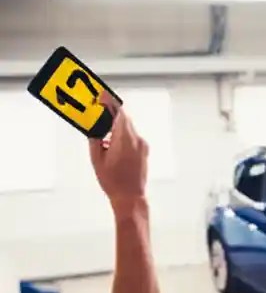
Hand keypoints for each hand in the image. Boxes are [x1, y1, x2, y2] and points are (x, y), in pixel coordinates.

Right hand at [89, 92, 148, 208]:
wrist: (131, 197)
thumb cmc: (113, 182)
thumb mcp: (97, 160)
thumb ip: (95, 140)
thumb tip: (94, 129)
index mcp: (125, 140)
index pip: (120, 114)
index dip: (112, 103)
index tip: (103, 95)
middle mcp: (137, 140)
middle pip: (125, 119)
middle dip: (113, 112)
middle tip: (101, 106)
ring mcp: (143, 146)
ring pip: (129, 128)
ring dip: (116, 124)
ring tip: (103, 126)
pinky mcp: (144, 151)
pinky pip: (132, 137)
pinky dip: (121, 134)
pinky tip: (111, 140)